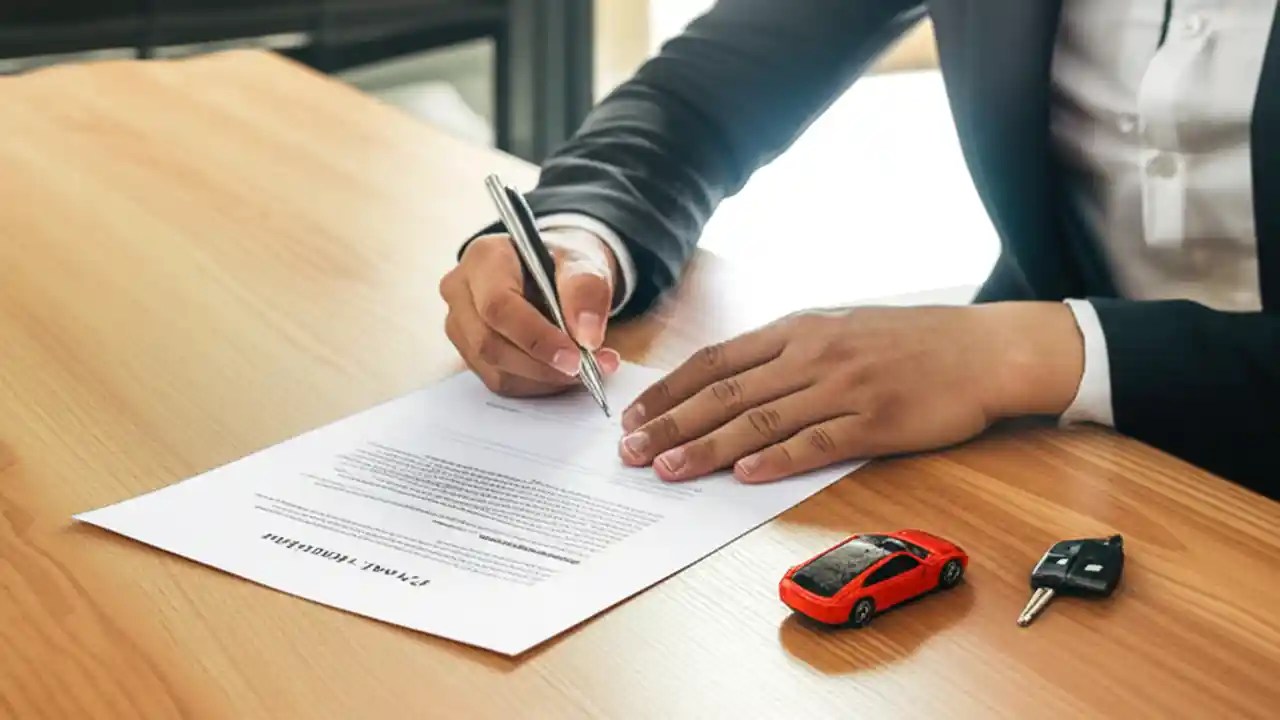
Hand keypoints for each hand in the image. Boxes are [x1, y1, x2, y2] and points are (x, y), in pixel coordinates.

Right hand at [440, 228, 621, 395]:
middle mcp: (461, 291)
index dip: (536, 338)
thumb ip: (588, 290)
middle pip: (490, 344)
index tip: (575, 357)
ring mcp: (460, 325)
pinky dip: (537, 384)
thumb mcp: (585, 260)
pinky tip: (562, 371)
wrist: (552, 271)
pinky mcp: (469, 352)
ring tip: (585, 369)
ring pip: (495, 369)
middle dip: (544, 365)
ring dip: (544, 378)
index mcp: (484, 258)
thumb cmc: (562, 262)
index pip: (498, 306)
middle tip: (589, 369)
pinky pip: (500, 381)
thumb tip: (588, 337)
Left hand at [617, 303, 1083, 482]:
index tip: (635, 415)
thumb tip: (731, 381)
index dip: (670, 391)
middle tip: (631, 451)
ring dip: (708, 448)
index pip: (715, 361)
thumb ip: (787, 352)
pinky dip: (776, 459)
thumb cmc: (909, 341)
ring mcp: (842, 388)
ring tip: (668, 470)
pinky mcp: (874, 421)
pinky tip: (744, 475)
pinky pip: (815, 442)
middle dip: (671, 424)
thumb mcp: (839, 328)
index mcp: (798, 330)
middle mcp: (812, 355)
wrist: (983, 348)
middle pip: (725, 393)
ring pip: (759, 420)